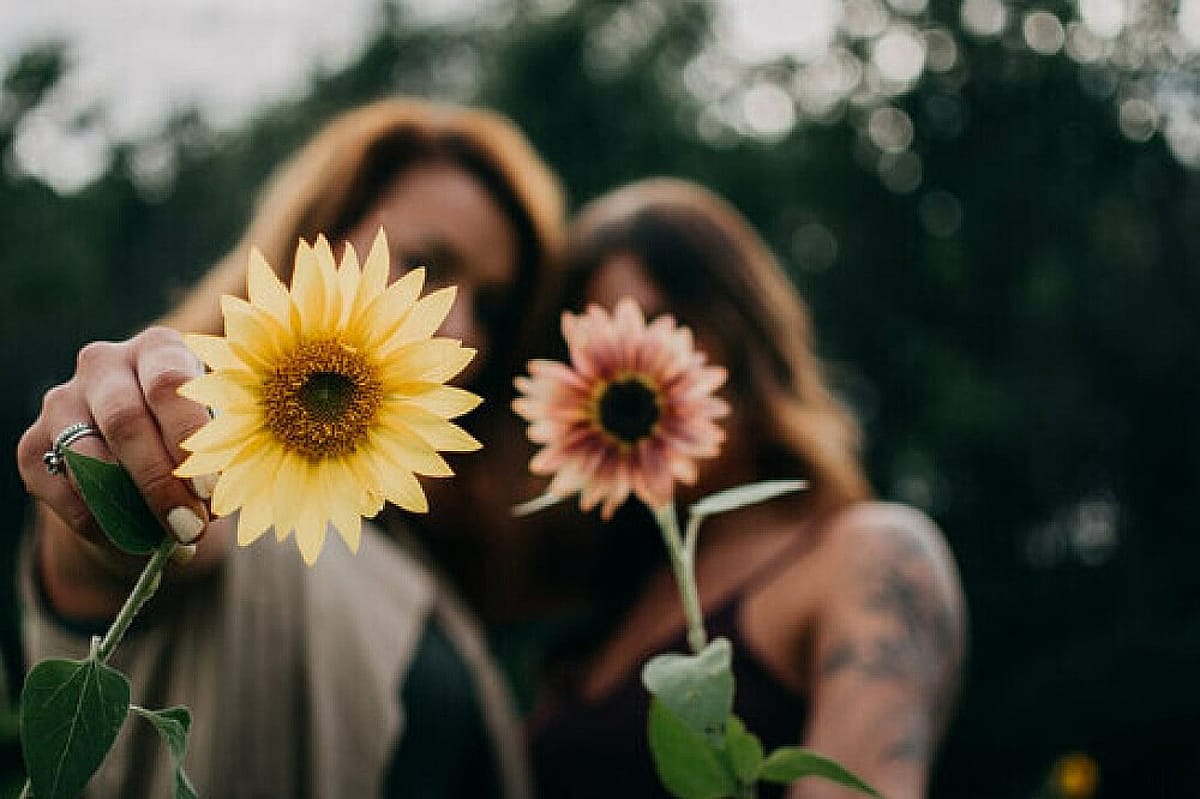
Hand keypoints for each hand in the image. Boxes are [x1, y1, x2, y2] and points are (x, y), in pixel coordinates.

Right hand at [17, 327, 218, 608]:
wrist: (142, 460)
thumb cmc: (196, 440)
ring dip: (129, 507)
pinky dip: (98, 522)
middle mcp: (104, 364)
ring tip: (167, 541)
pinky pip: (60, 487)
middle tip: (190, 526)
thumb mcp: (217, 437)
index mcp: (159, 349)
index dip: (188, 438)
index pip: (169, 383)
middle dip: (159, 481)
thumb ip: (216, 457)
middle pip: (124, 420)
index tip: (210, 489)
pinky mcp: (33, 443)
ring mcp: (61, 401)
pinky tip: (134, 540)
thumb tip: (212, 503)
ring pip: (87, 456)